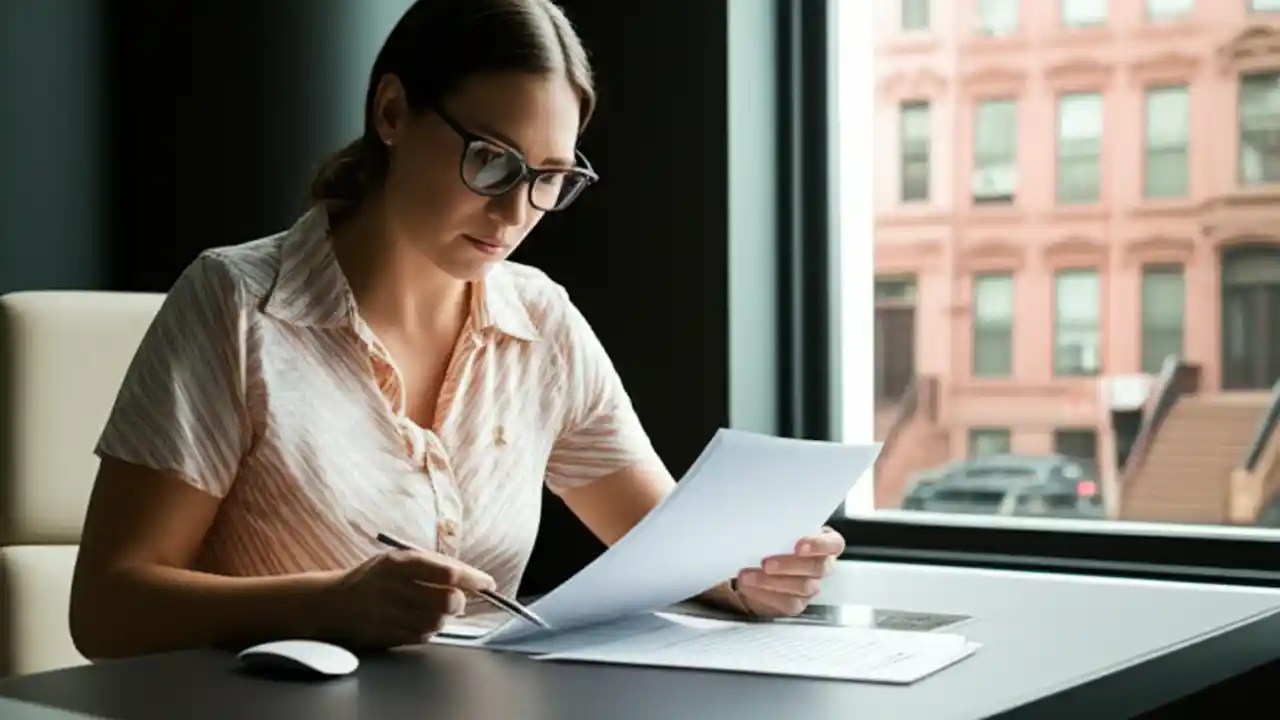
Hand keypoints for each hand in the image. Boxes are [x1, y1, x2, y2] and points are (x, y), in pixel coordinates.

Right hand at [324, 549, 495, 647]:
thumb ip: (433, 565)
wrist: (335, 603)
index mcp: (399, 564)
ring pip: (439, 622)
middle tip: (456, 597)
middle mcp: (395, 590)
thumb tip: (472, 578)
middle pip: (448, 601)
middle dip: (459, 600)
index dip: (473, 579)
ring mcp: (391, 616)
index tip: (487, 583)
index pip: (448, 573)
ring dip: (444, 616)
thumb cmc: (375, 577)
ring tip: (433, 607)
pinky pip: (424, 636)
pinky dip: (429, 628)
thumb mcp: (398, 559)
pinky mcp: (389, 636)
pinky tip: (418, 618)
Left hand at [733, 526, 844, 617]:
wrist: (759, 566)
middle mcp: (822, 565)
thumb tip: (759, 525)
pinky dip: (766, 595)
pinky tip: (750, 587)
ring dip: (772, 582)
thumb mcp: (778, 530)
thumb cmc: (775, 541)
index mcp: (824, 542)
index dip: (819, 545)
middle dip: (789, 565)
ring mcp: (812, 586)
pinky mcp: (798, 603)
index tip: (799, 546)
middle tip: (766, 563)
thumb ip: (778, 528)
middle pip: (817, 568)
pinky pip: (788, 603)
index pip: (834, 544)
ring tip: (748, 576)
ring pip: (802, 587)